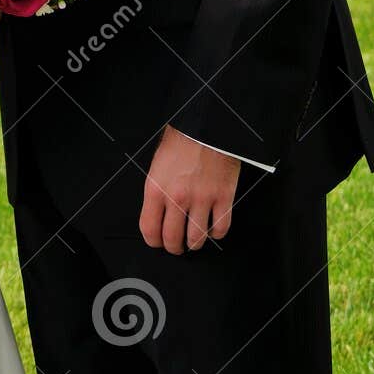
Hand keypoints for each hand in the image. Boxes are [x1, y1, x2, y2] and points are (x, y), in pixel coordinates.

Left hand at [139, 124, 239, 252]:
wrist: (207, 125)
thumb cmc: (182, 140)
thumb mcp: (158, 166)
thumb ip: (158, 192)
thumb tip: (158, 214)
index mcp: (157, 189)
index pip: (149, 230)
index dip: (154, 242)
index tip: (158, 242)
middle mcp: (178, 198)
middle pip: (173, 240)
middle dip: (174, 248)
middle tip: (177, 245)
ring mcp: (202, 199)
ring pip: (197, 238)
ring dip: (195, 243)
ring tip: (195, 240)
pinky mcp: (223, 197)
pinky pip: (221, 228)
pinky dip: (217, 233)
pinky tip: (213, 229)